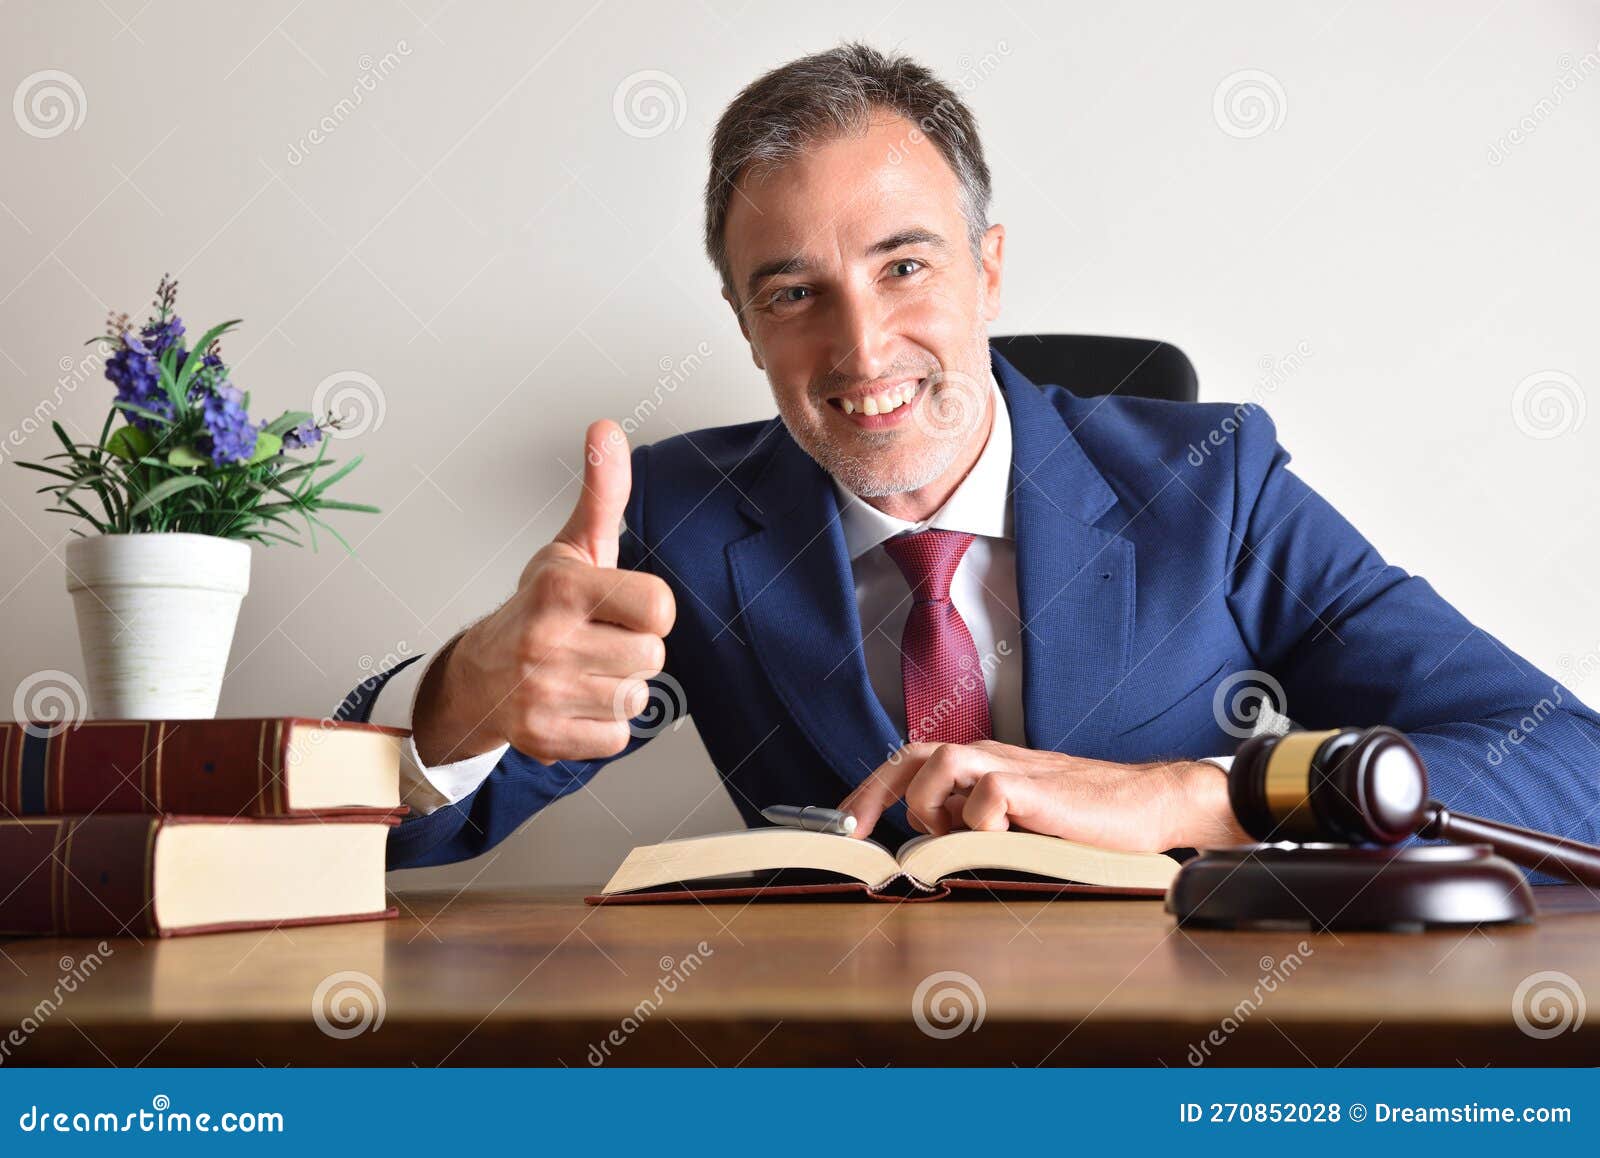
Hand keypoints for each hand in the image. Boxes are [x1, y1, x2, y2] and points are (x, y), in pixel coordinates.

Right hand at [411, 420, 675, 765]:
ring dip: (618, 687)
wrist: (477, 675)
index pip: (660, 608)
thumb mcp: (572, 547)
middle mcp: (546, 640)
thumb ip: (602, 492)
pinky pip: (616, 738)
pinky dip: (602, 725)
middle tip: (596, 640)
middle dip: (633, 650)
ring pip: (637, 699)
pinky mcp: (543, 738)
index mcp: (561, 588)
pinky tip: (574, 702)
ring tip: (583, 670)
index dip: (649, 610)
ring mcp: (542, 693)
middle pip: (653, 657)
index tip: (619, 606)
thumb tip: (607, 428)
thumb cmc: (539, 607)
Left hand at [838, 740, 1249, 851]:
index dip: (871, 789)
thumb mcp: (1018, 820)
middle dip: (874, 792)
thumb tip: (928, 852)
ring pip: (941, 764)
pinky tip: (1004, 837)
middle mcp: (989, 758)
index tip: (845, 824)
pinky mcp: (1037, 787)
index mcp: (981, 764)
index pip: (911, 763)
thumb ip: (975, 825)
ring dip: (933, 805)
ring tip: (955, 837)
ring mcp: (1012, 769)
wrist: (1148, 803)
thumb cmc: (1086, 816)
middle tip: (854, 831)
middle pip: (913, 756)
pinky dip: (983, 820)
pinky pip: (988, 794)